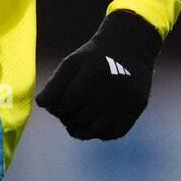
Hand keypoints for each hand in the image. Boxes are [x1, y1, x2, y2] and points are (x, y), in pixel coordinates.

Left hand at [35, 11, 161, 139]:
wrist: (130, 47)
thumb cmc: (93, 57)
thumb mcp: (71, 63)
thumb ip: (55, 84)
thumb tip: (42, 104)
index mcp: (94, 70)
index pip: (67, 102)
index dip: (58, 108)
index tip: (57, 105)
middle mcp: (113, 84)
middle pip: (81, 117)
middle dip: (68, 118)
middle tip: (66, 114)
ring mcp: (127, 97)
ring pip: (96, 130)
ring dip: (82, 130)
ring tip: (76, 123)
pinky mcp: (138, 107)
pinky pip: (114, 132)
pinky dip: (101, 133)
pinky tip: (94, 125)